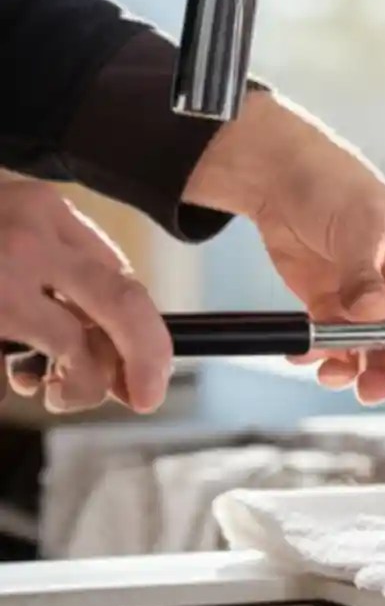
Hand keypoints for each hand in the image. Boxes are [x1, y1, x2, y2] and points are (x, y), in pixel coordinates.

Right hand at [0, 170, 170, 412]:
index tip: (144, 366)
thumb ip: (54, 261)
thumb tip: (107, 336)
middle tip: (148, 395)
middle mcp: (28, 237)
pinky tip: (17, 377)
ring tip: (51, 390)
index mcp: (44, 210)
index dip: (142, 330)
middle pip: (124, 303)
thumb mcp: (11, 224)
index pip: (120, 275)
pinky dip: (32, 381)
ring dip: (79, 386)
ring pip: (75, 348)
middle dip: (149, 356)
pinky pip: (22, 365)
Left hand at [185, 92, 384, 406]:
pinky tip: (307, 355)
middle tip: (377, 391)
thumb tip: (375, 312)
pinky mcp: (339, 309)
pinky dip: (325, 357)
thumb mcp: (358, 226)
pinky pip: (340, 346)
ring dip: (361, 371)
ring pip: (380, 353)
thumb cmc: (336, 185)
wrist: (279, 179)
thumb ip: (365, 275)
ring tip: (337, 375)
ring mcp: (375, 301)